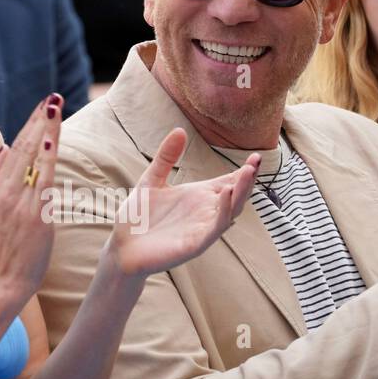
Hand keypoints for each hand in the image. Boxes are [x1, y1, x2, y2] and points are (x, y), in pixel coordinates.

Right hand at [0, 94, 63, 301]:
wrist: (3, 278)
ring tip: (55, 107)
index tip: (41, 106)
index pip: (13, 147)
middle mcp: (4, 190)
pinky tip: (53, 139)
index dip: (28, 125)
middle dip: (39, 120)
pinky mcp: (35, 215)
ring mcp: (19, 202)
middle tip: (53, 98)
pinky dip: (47, 157)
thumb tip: (3, 147)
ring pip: (34, 158)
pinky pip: (43, 179)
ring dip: (46, 130)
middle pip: (23, 147)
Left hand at [105, 128, 259, 277]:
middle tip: (256, 162)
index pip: (229, 181)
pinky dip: (223, 211)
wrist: (121, 247)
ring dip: (241, 192)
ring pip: (231, 210)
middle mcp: (206, 212)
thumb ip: (166, 157)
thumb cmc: (138, 218)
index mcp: (200, 197)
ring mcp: (203, 229)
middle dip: (248, 179)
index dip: (243, 171)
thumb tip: (180, 130)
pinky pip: (214, 228)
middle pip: (236, 195)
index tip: (256, 156)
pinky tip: (225, 193)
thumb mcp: (152, 180)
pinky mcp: (195, 244)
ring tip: (248, 172)